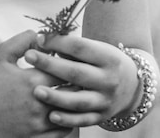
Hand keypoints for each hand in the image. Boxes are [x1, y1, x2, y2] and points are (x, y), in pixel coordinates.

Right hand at [0, 31, 69, 137]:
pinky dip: (68, 124)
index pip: (67, 71)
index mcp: (32, 81)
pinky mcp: (33, 137)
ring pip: (71, 115)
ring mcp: (37, 123)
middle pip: (73, 94)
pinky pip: (61, 134)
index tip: (72, 63)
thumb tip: (41, 34)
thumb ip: (21, 41)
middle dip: (78, 85)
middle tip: (80, 79)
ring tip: (76, 97)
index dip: (72, 66)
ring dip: (75, 106)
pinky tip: (65, 115)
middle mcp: (39, 104)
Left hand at [26, 34, 140, 128]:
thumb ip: (72, 48)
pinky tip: (51, 116)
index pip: (80, 48)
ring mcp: (106, 100)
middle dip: (51, 65)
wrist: (131, 87)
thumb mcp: (96, 50)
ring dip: (57, 97)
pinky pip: (84, 120)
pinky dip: (68, 119)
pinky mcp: (101, 116)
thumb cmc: (103, 62)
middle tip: (28, 57)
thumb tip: (42, 40)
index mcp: (109, 58)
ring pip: (79, 100)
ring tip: (37, 91)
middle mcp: (110, 80)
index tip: (39, 39)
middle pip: (77, 73)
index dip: (58, 42)